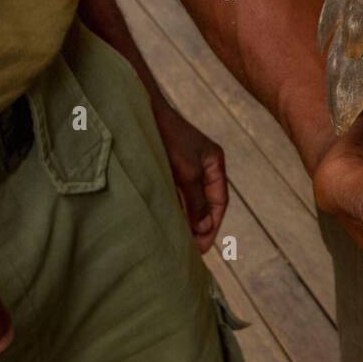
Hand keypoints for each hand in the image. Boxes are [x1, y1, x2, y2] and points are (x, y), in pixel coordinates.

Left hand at [150, 97, 227, 252]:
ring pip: (191, 198)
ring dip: (188, 218)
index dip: (212, 226)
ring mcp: (187, 165)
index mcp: (215, 164)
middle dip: (201, 226)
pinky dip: (176, 207)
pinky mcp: (171, 165)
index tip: (202, 247)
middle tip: (192, 250)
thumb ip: (197, 200)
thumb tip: (204, 227)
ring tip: (181, 240)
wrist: (143, 111)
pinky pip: (178, 192)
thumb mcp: (186, 172)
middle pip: (207, 202)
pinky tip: (168, 220)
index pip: (219, 201)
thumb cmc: (168, 137)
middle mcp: (204, 165)